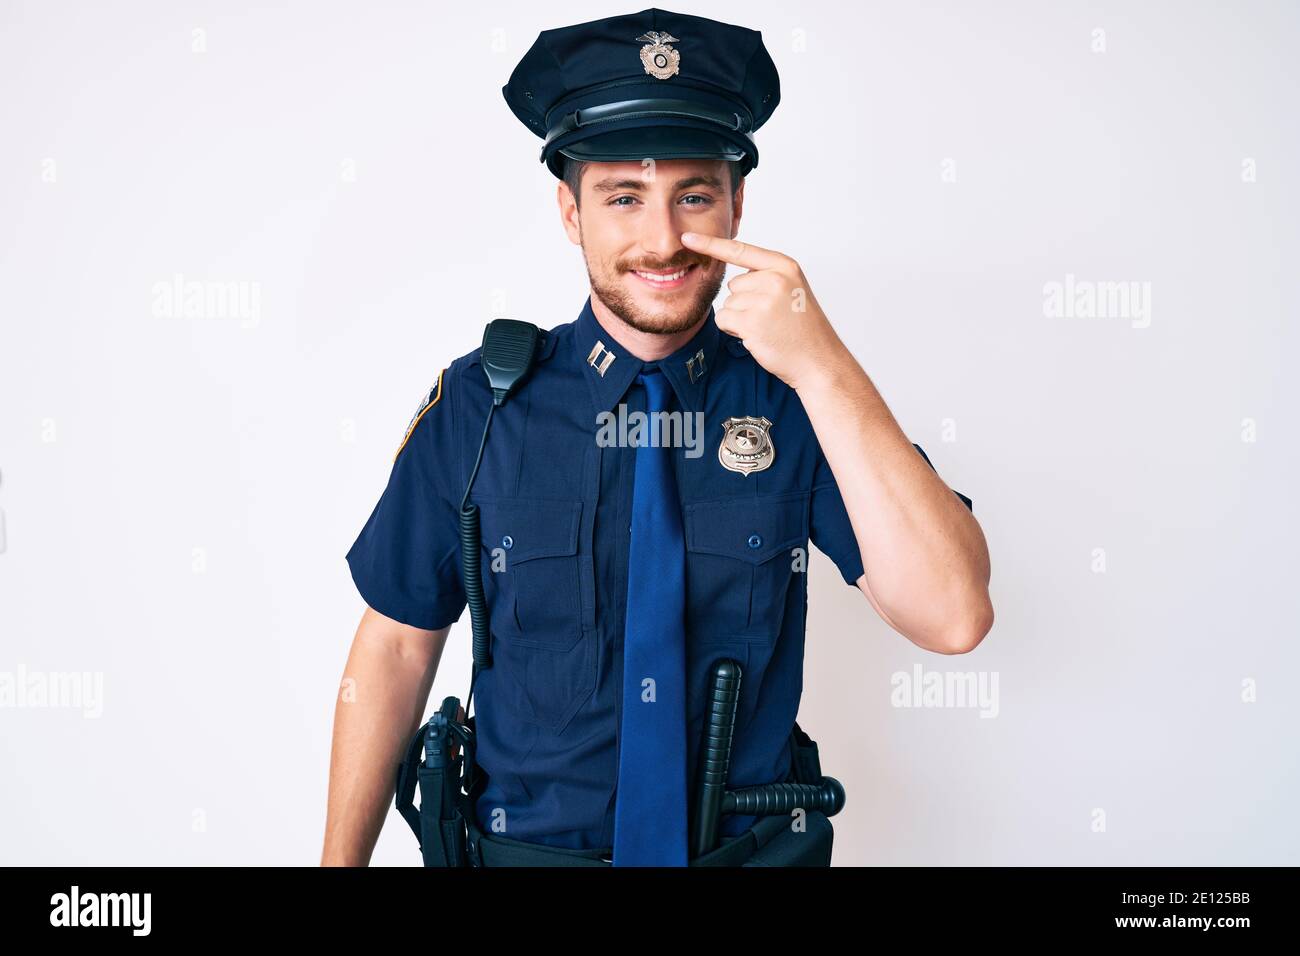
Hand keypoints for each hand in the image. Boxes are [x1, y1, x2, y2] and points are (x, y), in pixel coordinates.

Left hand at [681, 231, 846, 389]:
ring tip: (767, 328)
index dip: (711, 244)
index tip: (688, 237)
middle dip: (744, 303)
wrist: (818, 360)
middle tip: (770, 318)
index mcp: (784, 266)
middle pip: (733, 284)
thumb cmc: (803, 329)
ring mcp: (763, 300)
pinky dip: (734, 330)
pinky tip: (758, 336)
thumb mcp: (792, 290)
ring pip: (728, 303)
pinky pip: (724, 319)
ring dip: (740, 318)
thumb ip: (767, 277)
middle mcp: (774, 279)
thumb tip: (732, 277)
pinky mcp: (752, 322)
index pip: (740, 250)